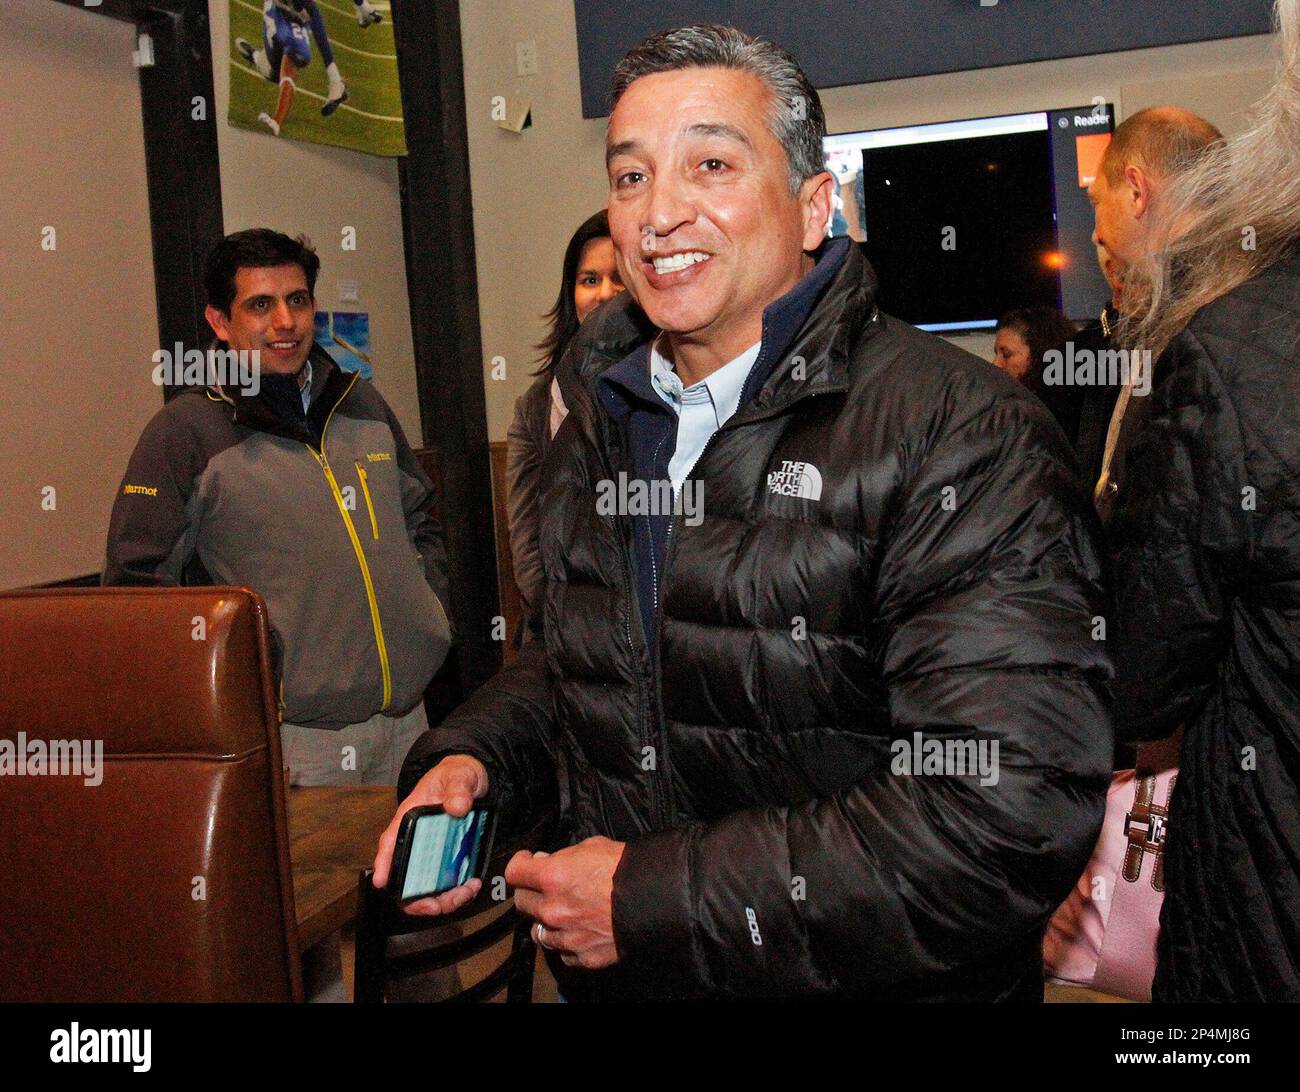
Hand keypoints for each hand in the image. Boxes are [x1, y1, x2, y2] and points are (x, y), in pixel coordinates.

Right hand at [372, 754, 488, 915]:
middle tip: (438, 904)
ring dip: (443, 899)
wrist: (471, 780)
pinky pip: (445, 886)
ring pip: (425, 889)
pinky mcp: (447, 862)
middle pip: (405, 878)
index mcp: (409, 819)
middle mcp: (415, 842)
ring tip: (465, 892)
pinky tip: (471, 885)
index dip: (383, 864)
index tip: (380, 882)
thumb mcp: (457, 776)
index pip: (390, 843)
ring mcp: (431, 855)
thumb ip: (457, 788)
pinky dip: (457, 893)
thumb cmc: (455, 776)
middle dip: (418, 899)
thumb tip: (457, 807)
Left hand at [506, 837, 624, 969]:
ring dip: (545, 920)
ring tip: (562, 911)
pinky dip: (566, 942)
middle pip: (522, 902)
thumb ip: (563, 856)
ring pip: (538, 931)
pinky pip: (562, 953)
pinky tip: (577, 930)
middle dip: (531, 891)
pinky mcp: (582, 955)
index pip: (514, 873)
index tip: (526, 862)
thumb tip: (547, 861)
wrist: (658, 898)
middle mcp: (553, 908)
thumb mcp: (592, 846)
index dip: (519, 864)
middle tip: (545, 886)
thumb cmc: (629, 869)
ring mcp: (566, 935)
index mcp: (553, 877)